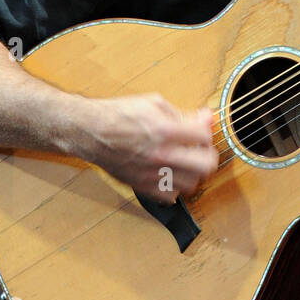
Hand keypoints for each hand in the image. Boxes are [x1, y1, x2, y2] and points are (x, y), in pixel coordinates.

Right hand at [76, 93, 217, 203]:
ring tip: (186, 161)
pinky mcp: (142, 186)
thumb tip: (207, 117)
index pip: (205, 136)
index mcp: (165, 130)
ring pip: (192, 183)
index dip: (206, 131)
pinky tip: (171, 174)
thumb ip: (183, 113)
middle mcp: (160, 155)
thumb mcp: (154, 103)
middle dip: (209, 155)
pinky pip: (171, 196)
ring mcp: (151, 173)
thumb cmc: (119, 114)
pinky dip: (175, 186)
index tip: (201, 129)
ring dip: (194, 172)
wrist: (90, 131)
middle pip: (206, 165)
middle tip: (202, 150)